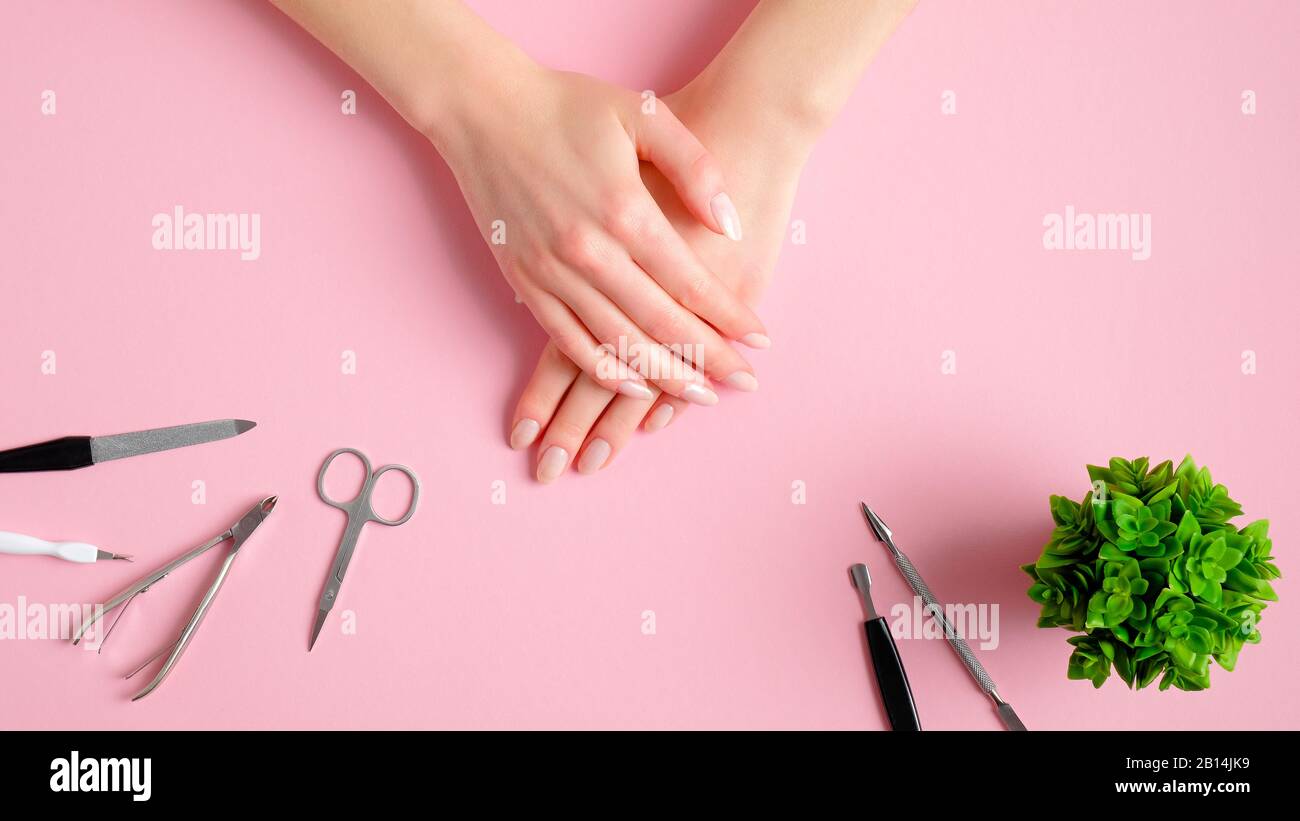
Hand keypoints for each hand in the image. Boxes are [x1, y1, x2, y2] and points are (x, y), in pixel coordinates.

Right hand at [507, 81, 812, 481]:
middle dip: (708, 361)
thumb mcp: (643, 114)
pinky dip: (604, 369)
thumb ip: (694, 168)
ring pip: (617, 344)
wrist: (482, 107)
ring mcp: (552, 272)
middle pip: (660, 325)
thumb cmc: (568, 106)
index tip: (761, 342)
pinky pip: (567, 341)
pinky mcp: (525, 282)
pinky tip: (634, 384)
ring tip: (700, 397)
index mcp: (624, 211)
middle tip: (744, 383)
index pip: (691, 283)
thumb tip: (729, 227)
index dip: (730, 318)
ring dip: (662, 377)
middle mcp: (589, 252)